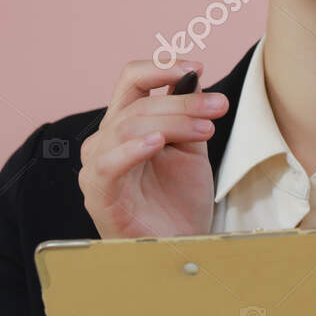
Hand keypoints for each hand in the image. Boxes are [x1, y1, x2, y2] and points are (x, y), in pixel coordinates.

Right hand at [77, 59, 226, 238]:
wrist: (181, 247)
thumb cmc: (179, 202)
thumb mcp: (190, 149)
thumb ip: (187, 113)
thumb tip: (191, 74)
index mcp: (124, 125)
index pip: (131, 81)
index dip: (161, 69)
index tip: (198, 67)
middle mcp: (105, 141)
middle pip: (137, 104)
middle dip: (183, 102)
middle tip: (219, 106)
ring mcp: (97, 166)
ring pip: (127, 126)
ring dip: (172, 122)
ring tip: (206, 129)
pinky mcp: (99, 193)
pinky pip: (108, 163)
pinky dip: (132, 149)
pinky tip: (157, 143)